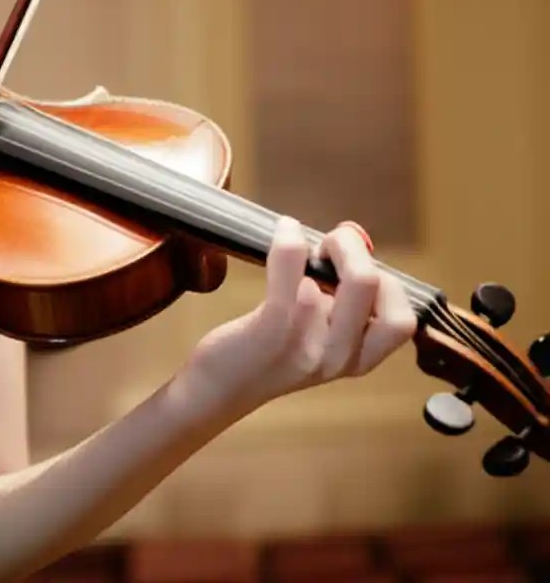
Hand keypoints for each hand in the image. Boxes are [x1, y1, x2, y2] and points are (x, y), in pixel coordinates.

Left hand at [183, 216, 418, 412]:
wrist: (218, 389)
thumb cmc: (267, 353)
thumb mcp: (320, 334)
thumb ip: (341, 300)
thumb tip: (353, 239)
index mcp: (358, 358)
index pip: (401, 319)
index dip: (385, 281)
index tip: (355, 265)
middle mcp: (342, 357)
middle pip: (378, 286)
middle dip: (356, 250)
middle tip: (328, 245)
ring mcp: (310, 347)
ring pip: (356, 281)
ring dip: (334, 246)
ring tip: (307, 243)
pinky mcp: (273, 332)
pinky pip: (293, 275)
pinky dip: (291, 243)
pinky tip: (284, 231)